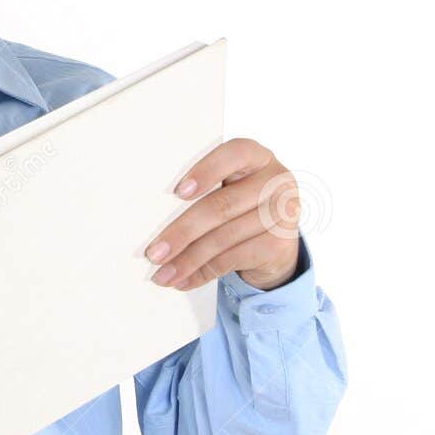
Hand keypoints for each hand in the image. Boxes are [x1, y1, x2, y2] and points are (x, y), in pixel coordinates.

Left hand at [143, 138, 301, 291]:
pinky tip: (182, 280)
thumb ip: (202, 192)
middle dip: (182, 232)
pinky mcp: (280, 245)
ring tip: (162, 274)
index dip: (206, 171)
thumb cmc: (239, 206)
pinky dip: (202, 273)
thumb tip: (152, 220)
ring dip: (187, 260)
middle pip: (222, 205)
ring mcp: (282, 214)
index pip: (235, 154)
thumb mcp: (228, 188)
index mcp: (257, 156)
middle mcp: (275, 181)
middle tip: (154, 252)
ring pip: (224, 238)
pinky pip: (232, 260)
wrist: (275, 240)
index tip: (178, 192)